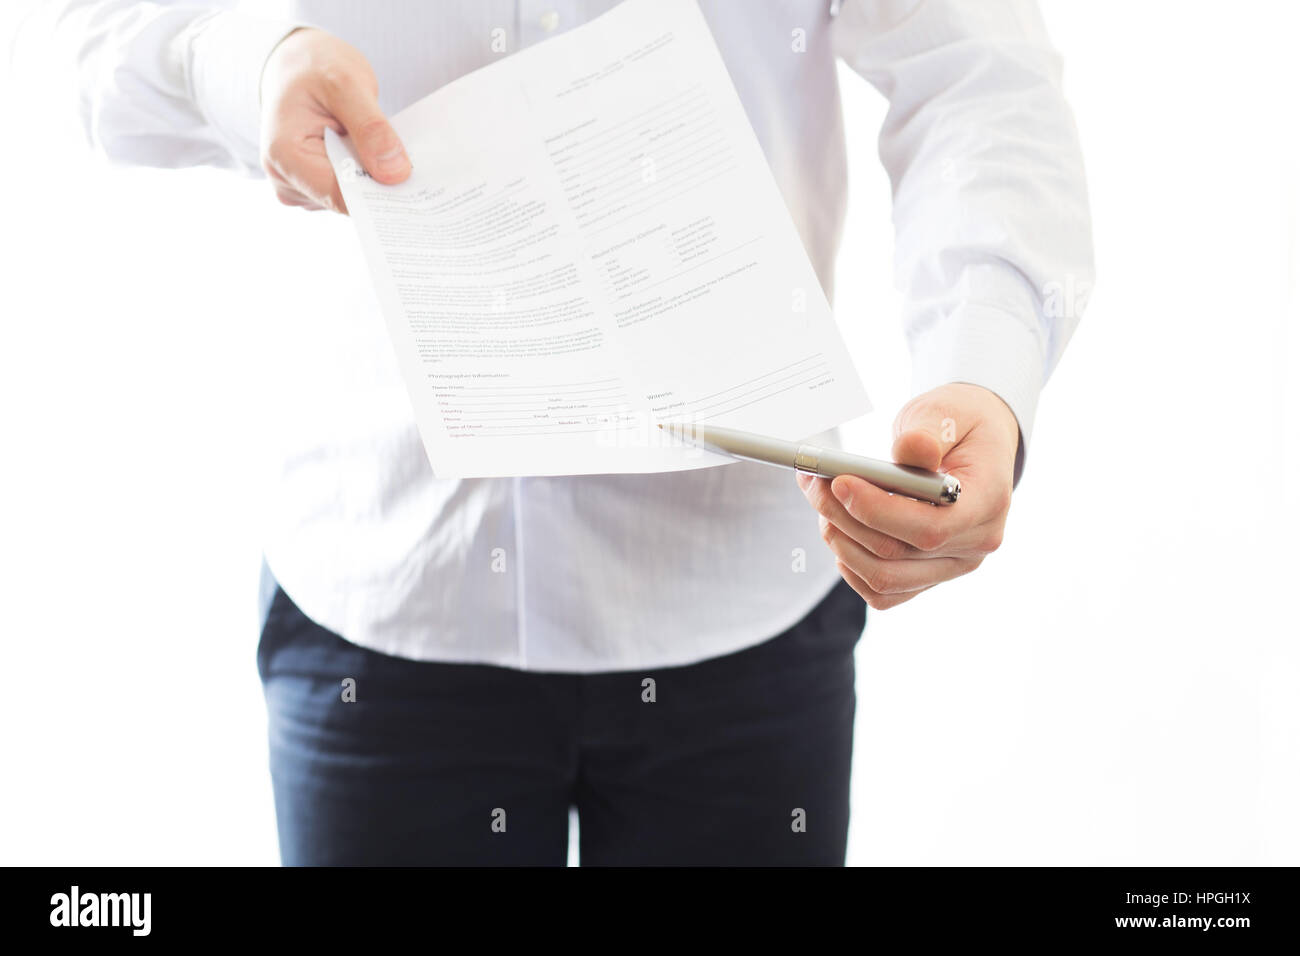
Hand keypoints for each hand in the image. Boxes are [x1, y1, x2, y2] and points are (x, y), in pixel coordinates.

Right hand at [258, 27, 410, 211]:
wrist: (298, 64)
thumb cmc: (315, 67)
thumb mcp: (346, 84)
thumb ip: (371, 128)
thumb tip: (396, 174)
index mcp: (284, 155)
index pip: (340, 196)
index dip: (378, 196)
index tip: (412, 188)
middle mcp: (285, 178)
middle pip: (346, 201)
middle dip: (378, 186)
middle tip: (411, 167)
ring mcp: (298, 185)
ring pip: (350, 198)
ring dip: (373, 179)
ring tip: (387, 152)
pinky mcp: (313, 185)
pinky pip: (348, 190)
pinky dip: (366, 174)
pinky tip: (376, 156)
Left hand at [799, 383, 1019, 609]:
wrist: (975, 444)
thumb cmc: (958, 425)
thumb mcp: (945, 413)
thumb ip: (926, 433)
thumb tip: (911, 450)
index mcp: (989, 502)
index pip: (930, 528)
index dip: (877, 510)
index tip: (840, 481)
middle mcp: (975, 544)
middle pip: (897, 553)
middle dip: (844, 517)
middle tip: (815, 482)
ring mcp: (952, 565)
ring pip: (883, 577)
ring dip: (840, 539)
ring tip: (822, 499)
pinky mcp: (929, 576)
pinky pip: (883, 593)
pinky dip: (851, 566)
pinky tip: (840, 531)